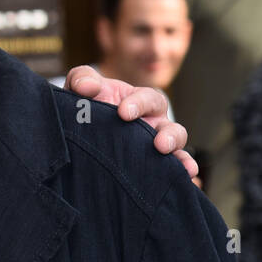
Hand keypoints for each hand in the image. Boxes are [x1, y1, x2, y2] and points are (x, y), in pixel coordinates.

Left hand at [65, 64, 197, 180]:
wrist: (74, 129)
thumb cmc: (84, 103)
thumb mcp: (80, 87)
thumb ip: (82, 80)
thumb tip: (87, 87)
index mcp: (139, 101)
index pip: (149, 98)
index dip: (139, 104)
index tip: (123, 113)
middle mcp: (152, 123)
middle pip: (171, 127)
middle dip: (168, 135)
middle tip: (159, 144)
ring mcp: (153, 145)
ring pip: (176, 149)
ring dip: (180, 157)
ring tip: (182, 167)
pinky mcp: (151, 165)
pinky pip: (172, 170)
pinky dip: (181, 174)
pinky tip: (187, 181)